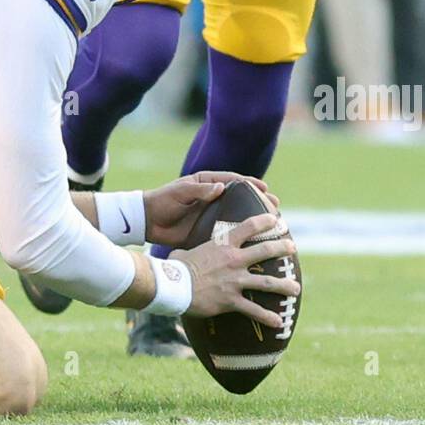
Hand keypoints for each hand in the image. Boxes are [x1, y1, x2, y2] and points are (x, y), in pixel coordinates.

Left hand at [143, 171, 273, 246]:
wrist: (148, 221)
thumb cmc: (163, 201)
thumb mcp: (181, 192)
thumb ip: (200, 190)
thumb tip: (220, 187)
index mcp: (207, 184)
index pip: (233, 181)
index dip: (250, 184)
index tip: (265, 188)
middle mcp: (212, 198)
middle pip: (240, 198)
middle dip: (258, 202)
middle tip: (275, 207)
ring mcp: (211, 214)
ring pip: (237, 215)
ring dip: (253, 219)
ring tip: (271, 225)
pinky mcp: (207, 230)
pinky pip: (227, 232)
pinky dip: (240, 236)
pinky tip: (253, 243)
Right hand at [173, 211, 298, 330]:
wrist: (174, 286)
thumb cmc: (176, 267)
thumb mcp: (186, 250)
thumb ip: (194, 250)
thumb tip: (185, 252)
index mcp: (223, 244)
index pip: (248, 226)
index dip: (264, 221)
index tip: (276, 219)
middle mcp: (234, 260)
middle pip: (264, 251)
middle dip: (281, 248)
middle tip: (292, 247)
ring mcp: (235, 281)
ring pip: (266, 282)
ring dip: (283, 285)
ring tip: (296, 287)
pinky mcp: (231, 300)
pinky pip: (253, 310)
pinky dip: (267, 317)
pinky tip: (279, 322)